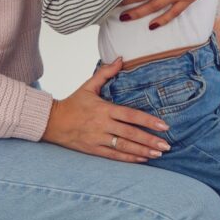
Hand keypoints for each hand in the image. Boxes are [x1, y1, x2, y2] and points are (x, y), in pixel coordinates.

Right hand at [42, 58, 170, 161]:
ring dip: (143, 151)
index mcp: (104, 109)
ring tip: (158, 154)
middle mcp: (103, 125)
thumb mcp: (88, 85)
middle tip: (166, 145)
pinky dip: (129, 158)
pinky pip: (114, 156)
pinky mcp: (93, 150)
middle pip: (131, 134)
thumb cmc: (73, 102)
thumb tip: (121, 59)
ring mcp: (98, 139)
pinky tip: (142, 159)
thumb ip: (106, 73)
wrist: (52, 121)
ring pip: (124, 147)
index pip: (131, 115)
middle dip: (150, 140)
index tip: (163, 125)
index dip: (148, 121)